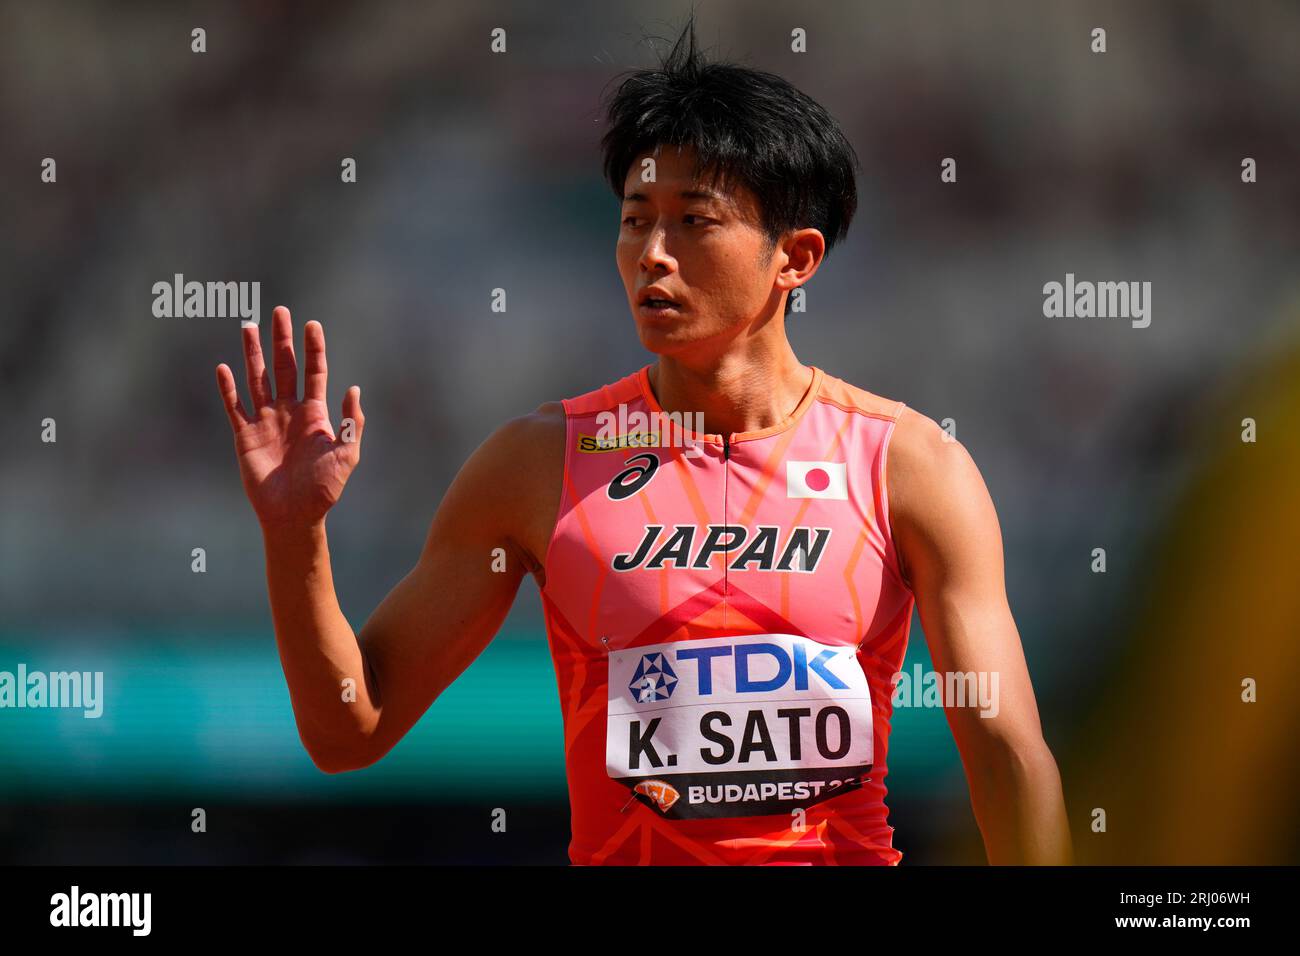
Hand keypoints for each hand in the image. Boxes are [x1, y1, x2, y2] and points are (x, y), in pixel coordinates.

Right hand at [215, 305, 364, 530]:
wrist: (295, 515)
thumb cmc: (324, 489)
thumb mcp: (347, 454)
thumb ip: (350, 422)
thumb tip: (353, 388)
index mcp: (315, 414)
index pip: (314, 372)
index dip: (313, 349)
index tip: (312, 324)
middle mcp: (289, 411)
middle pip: (284, 367)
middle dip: (282, 340)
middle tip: (280, 311)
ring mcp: (266, 421)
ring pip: (258, 379)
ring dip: (253, 354)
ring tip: (248, 326)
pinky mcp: (245, 435)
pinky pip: (235, 407)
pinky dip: (228, 388)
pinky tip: (224, 367)